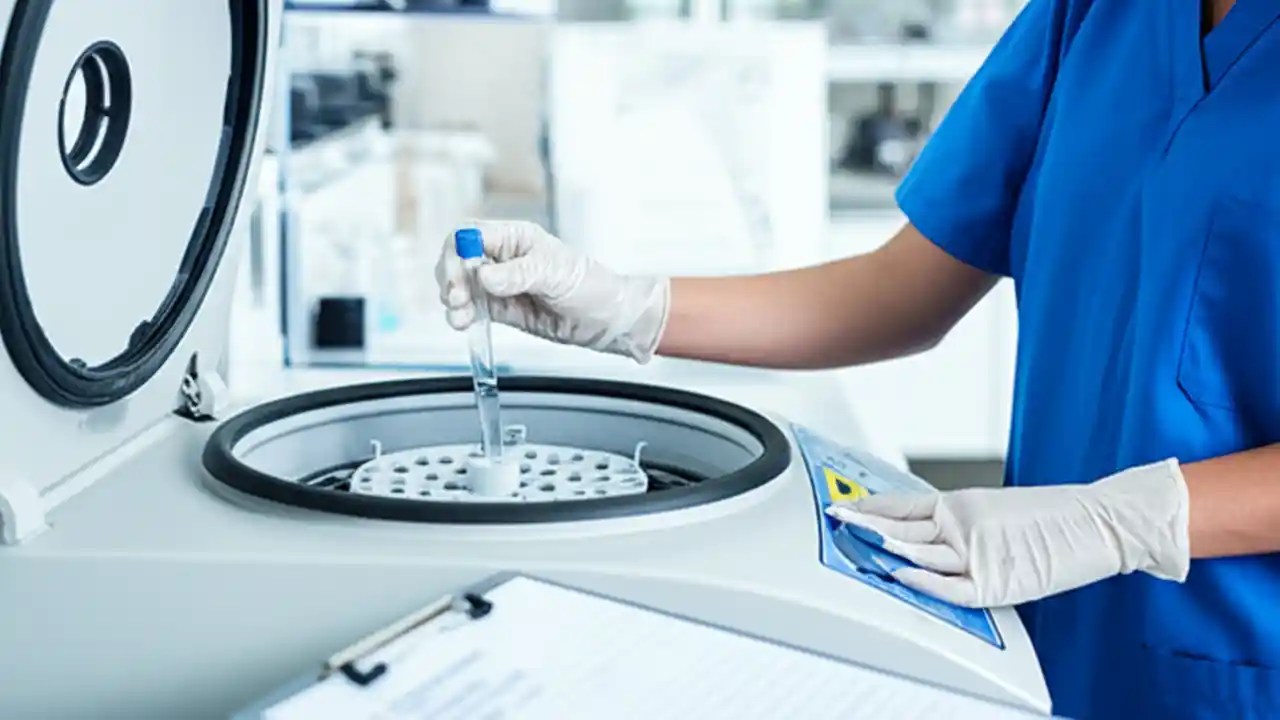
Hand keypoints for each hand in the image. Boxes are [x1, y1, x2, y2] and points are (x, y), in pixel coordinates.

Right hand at [435, 221, 670, 362]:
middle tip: (456, 297)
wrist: (608, 320)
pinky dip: (462, 315)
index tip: (459, 273)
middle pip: (458, 259)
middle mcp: (503, 257)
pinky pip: (473, 308)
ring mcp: (501, 284)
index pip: (471, 234)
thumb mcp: (556, 274)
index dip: (457, 252)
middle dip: (451, 277)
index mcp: (516, 237)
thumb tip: (486, 276)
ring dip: (453, 299)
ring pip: (461, 285)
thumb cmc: (591, 286)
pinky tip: (463, 322)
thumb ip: (519, 274)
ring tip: (460, 316)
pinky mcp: (503, 308)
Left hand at [826, 459, 1190, 607]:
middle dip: (865, 525)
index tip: (845, 506)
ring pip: (918, 552)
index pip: (903, 505)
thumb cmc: (1056, 519)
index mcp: (961, 504)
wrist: (1100, 521)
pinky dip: (922, 582)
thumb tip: (926, 539)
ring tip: (853, 543)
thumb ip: (961, 526)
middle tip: (836, 520)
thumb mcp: (997, 512)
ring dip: (884, 549)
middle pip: (901, 525)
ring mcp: (976, 551)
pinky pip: (949, 586)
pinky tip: (897, 576)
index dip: (872, 506)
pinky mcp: (994, 581)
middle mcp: (962, 523)